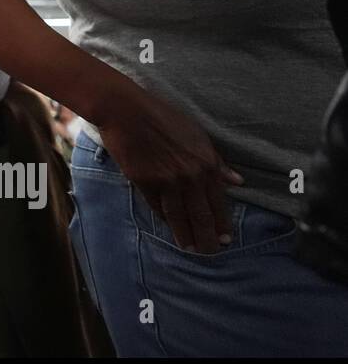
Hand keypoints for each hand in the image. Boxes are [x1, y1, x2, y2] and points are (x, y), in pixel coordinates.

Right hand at [95, 88, 243, 253]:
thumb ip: (216, 161)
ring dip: (185, 235)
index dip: (222, 223)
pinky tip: (168, 226)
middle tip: (211, 252)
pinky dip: (163, 218)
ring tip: (190, 248)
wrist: (127, 111)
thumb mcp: (196, 135)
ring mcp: (166, 180)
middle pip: (201, 215)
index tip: (226, 239)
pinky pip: (157, 206)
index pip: (218, 201)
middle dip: (207, 237)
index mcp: (206, 163)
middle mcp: (189, 175)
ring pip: (179, 216)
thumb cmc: (162, 117)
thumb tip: (237, 181)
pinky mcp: (144, 182)